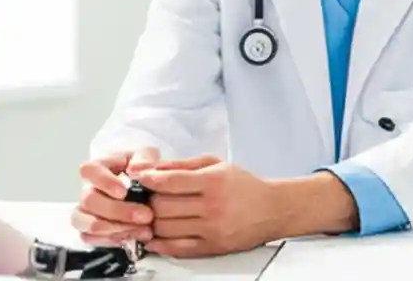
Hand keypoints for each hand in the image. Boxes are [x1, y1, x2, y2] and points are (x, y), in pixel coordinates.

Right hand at [71, 148, 160, 247]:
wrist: (147, 191)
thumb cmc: (143, 170)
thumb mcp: (148, 157)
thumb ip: (144, 159)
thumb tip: (136, 170)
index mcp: (99, 167)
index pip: (89, 170)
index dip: (104, 182)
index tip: (124, 192)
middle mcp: (87, 189)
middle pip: (88, 200)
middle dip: (117, 211)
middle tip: (146, 216)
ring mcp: (85, 211)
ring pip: (84, 222)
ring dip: (113, 229)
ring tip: (143, 230)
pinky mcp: (88, 230)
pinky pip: (89, 238)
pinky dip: (111, 240)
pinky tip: (134, 237)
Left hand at [136, 157, 283, 257]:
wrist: (273, 209)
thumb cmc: (245, 185)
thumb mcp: (216, 164)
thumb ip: (183, 165)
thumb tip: (154, 168)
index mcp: (213, 181)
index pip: (171, 182)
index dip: (149, 180)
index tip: (140, 178)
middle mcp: (213, 206)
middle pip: (164, 206)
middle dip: (149, 200)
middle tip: (146, 197)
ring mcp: (212, 229)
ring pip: (166, 228)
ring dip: (152, 222)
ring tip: (151, 214)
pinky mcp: (212, 247)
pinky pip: (177, 248)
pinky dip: (160, 244)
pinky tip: (155, 236)